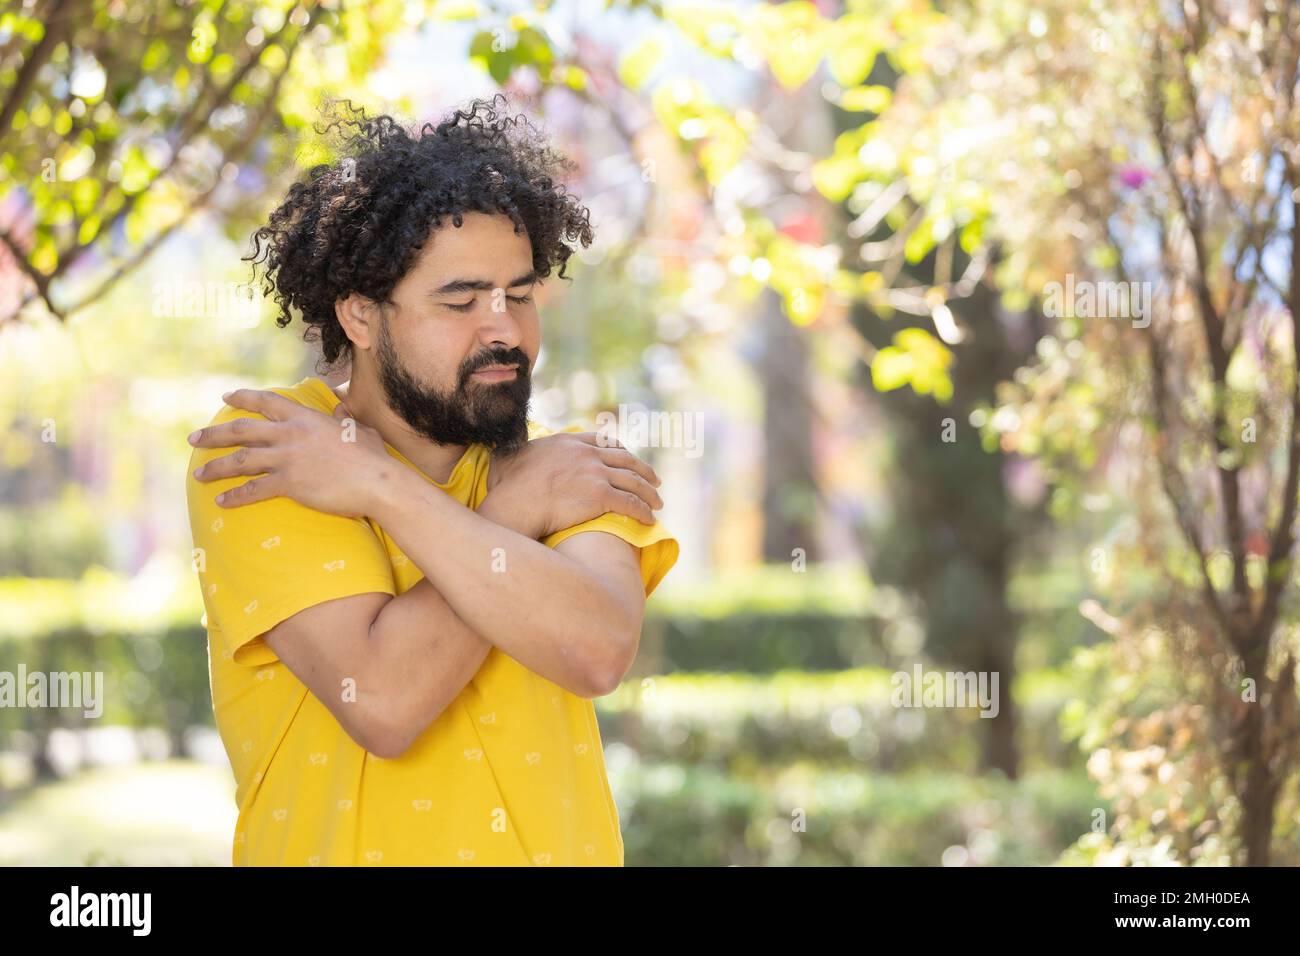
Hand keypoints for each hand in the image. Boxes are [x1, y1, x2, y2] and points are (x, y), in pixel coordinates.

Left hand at [189, 388, 391, 517]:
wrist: (378, 482)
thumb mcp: (358, 429)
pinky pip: (253, 489)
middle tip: (194, 439)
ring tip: (198, 474)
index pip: (266, 402)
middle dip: (213, 434)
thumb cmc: (372, 458)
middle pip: (241, 430)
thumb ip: (343, 416)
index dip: (242, 398)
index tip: (225, 398)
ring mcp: (287, 458)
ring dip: (215, 467)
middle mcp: (290, 434)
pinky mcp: (289, 482)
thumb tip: (339, 405)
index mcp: (304, 418)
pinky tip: (221, 501)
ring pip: (240, 460)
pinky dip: (234, 496)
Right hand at [481, 431, 663, 538]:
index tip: (631, 460)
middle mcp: (586, 454)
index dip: (623, 452)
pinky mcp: (600, 495)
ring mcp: (595, 473)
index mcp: (569, 442)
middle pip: (626, 460)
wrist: (515, 503)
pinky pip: (630, 503)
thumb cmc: (507, 486)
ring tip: (657, 503)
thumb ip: (520, 452)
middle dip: (644, 471)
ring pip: (633, 482)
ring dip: (649, 493)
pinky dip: (643, 511)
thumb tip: (503, 452)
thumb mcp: (513, 456)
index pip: (605, 442)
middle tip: (655, 481)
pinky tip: (649, 519)